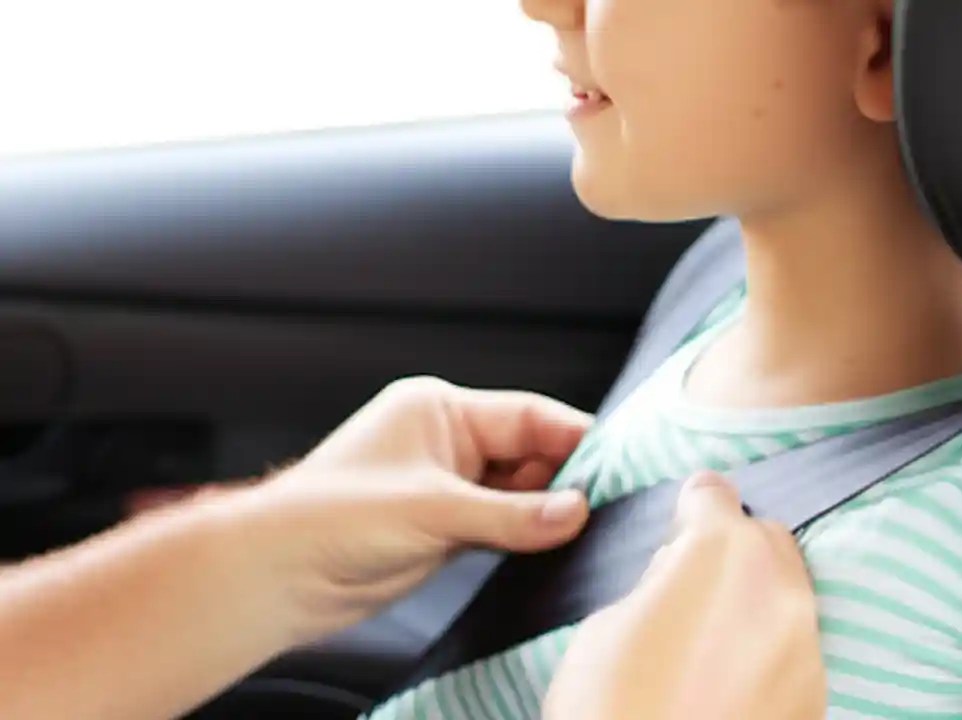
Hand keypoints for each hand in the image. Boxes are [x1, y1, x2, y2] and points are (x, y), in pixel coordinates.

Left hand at [220, 378, 592, 643]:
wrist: (275, 577)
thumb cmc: (327, 518)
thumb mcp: (431, 510)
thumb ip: (511, 514)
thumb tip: (576, 511)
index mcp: (438, 409)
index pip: (526, 416)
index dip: (574, 438)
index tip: (617, 464)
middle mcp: (446, 442)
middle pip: (529, 453)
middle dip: (564, 480)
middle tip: (606, 506)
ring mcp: (447, 487)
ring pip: (520, 493)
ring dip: (544, 512)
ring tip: (580, 531)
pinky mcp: (446, 529)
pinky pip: (503, 526)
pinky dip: (525, 536)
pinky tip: (550, 547)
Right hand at [544, 472, 826, 719]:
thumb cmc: (611, 711)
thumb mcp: (606, 628)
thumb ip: (657, 586)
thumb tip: (679, 582)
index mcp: (720, 554)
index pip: (713, 494)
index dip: (688, 509)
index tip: (677, 527)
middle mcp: (779, 589)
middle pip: (765, 538)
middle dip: (730, 552)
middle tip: (689, 589)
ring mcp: (807, 646)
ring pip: (787, 596)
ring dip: (754, 602)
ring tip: (708, 643)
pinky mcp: (819, 697)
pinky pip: (795, 649)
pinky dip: (768, 651)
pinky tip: (730, 681)